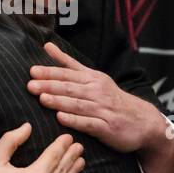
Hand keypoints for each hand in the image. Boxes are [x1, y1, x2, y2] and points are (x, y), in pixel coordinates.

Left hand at [27, 42, 173, 172]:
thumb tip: (46, 45)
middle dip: (50, 86)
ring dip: (60, 101)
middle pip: (71, 88)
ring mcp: (103, 110)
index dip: (50, 72)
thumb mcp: (93, 77)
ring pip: (78, 104)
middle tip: (31, 85)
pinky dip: (75, 120)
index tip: (32, 71)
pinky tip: (61, 119)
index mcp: (92, 79)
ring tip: (42, 99)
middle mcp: (97, 92)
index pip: (68, 74)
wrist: (143, 121)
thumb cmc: (111, 99)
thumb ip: (68, 63)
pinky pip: (89, 123)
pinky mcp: (107, 128)